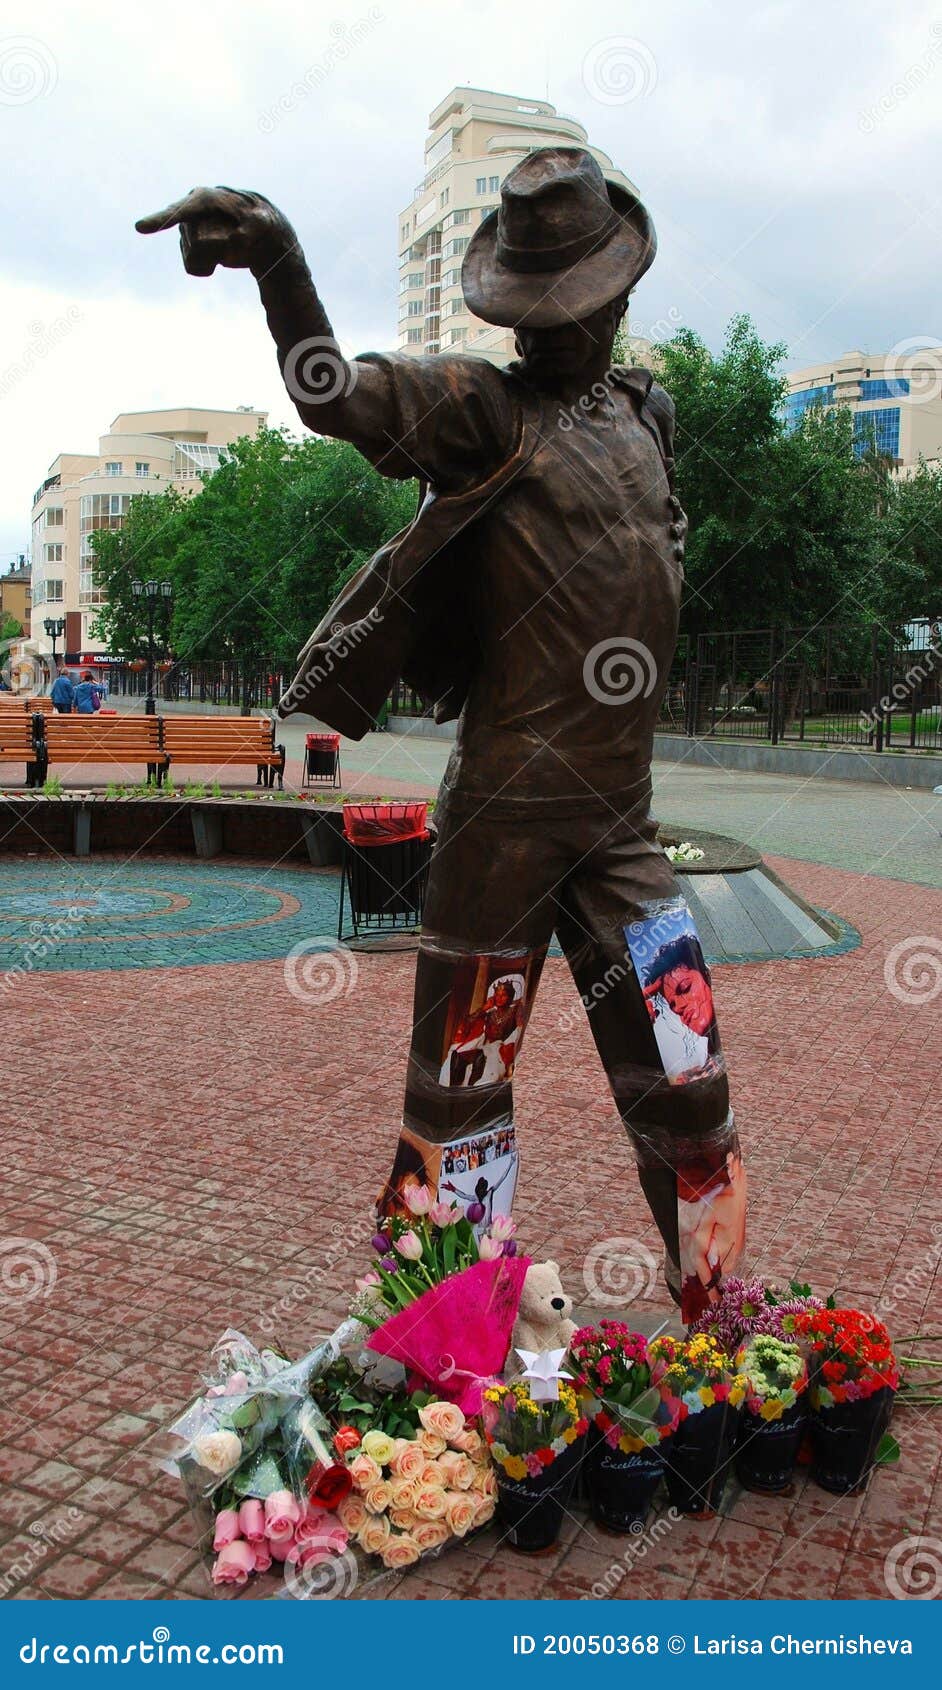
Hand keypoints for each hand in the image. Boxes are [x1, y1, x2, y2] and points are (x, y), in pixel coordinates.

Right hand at [135, 186, 295, 277]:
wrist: (258, 232)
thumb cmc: (259, 222)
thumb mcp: (260, 225)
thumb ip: (248, 232)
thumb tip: (233, 242)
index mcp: (205, 198)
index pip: (179, 211)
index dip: (159, 220)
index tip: (140, 227)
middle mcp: (191, 209)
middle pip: (193, 241)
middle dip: (216, 249)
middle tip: (237, 238)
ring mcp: (188, 225)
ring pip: (191, 255)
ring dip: (213, 257)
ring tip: (230, 246)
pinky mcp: (189, 240)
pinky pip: (191, 264)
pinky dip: (207, 265)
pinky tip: (218, 255)